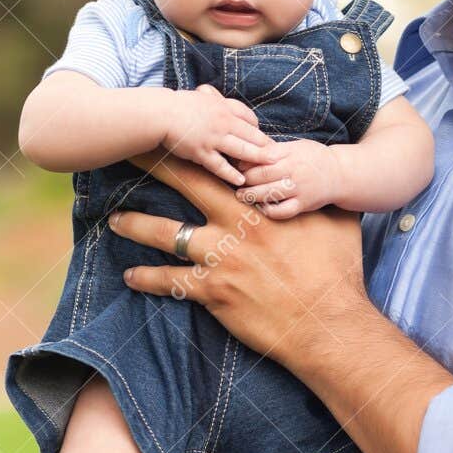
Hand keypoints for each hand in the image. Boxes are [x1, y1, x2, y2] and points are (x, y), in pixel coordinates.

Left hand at [113, 150, 366, 365]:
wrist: (327, 323)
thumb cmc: (338, 272)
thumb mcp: (338, 223)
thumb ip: (321, 198)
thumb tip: (327, 180)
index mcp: (262, 204)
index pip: (222, 163)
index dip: (198, 144)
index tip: (178, 129)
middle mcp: (235, 225)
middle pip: (186, 183)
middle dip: (155, 163)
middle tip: (128, 151)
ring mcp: (221, 259)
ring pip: (165, 233)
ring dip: (135, 224)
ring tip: (114, 220)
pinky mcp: (214, 292)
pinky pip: (170, 282)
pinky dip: (147, 279)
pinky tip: (130, 276)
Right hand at [162, 83, 278, 185]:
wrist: (162, 113)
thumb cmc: (179, 104)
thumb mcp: (202, 96)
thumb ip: (213, 98)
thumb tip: (214, 95)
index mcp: (224, 108)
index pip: (249, 118)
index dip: (259, 130)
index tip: (265, 139)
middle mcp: (223, 123)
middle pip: (251, 135)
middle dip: (266, 146)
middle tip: (277, 156)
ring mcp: (213, 138)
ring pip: (241, 150)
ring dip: (256, 159)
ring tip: (268, 167)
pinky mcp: (202, 152)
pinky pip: (220, 165)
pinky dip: (231, 174)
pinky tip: (240, 180)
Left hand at [236, 138, 343, 217]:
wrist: (339, 174)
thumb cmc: (314, 158)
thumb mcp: (295, 146)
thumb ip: (274, 149)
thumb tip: (248, 150)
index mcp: (290, 153)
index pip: (261, 156)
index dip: (245, 161)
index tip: (235, 164)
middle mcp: (293, 170)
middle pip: (261, 175)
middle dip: (244, 179)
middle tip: (234, 181)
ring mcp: (298, 189)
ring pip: (268, 193)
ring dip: (251, 195)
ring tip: (241, 195)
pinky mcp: (303, 204)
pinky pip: (282, 211)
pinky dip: (269, 210)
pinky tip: (262, 207)